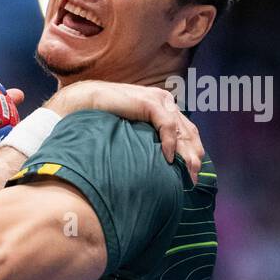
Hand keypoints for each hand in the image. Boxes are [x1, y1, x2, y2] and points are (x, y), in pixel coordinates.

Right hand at [46, 81, 202, 182]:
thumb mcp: (131, 131)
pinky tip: (169, 158)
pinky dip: (169, 143)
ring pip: (182, 130)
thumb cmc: (104, 118)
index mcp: (163, 107)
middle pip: (189, 132)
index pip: (186, 131)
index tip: (192, 173)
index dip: (193, 152)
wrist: (84, 101)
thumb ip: (145, 139)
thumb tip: (156, 163)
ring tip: (188, 173)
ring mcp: (159, 100)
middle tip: (194, 179)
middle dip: (194, 157)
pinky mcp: (149, 102)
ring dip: (187, 154)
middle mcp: (165, 102)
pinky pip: (166, 125)